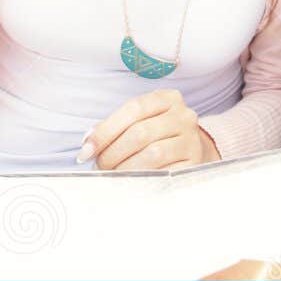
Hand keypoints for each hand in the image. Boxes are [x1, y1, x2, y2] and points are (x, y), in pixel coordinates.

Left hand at [78, 89, 219, 171]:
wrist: (193, 152)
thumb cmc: (157, 136)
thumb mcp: (139, 122)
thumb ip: (114, 128)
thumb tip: (88, 145)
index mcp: (168, 99)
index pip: (134, 109)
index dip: (105, 130)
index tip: (86, 150)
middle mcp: (183, 116)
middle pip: (140, 133)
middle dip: (112, 153)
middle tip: (100, 166)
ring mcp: (191, 140)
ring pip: (152, 154)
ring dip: (125, 168)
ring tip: (113, 175)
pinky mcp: (194, 164)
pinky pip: (164, 173)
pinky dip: (143, 180)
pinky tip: (132, 182)